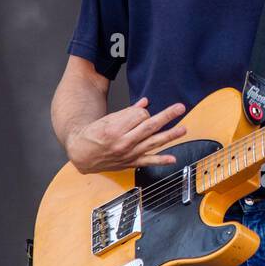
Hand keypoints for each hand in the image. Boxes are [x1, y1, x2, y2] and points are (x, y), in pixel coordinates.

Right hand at [65, 97, 188, 173]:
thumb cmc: (93, 134)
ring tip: (183, 129)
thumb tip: (145, 103)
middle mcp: (123, 142)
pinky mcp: (131, 163)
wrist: (81, 154)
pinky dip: (162, 161)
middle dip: (167, 116)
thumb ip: (128, 112)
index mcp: (115, 129)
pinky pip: (148, 162)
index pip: (139, 116)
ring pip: (153, 142)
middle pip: (150, 126)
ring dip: (170, 135)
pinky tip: (173, 159)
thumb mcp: (108, 119)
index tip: (143, 112)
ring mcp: (129, 154)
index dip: (144, 111)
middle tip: (180, 108)